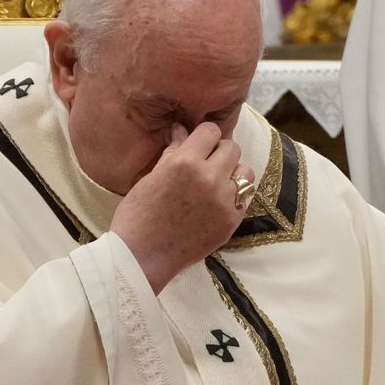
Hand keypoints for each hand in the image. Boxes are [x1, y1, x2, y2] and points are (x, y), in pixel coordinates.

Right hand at [111, 122, 254, 292]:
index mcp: (185, 162)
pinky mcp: (232, 221)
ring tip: (215, 183)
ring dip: (232, 173)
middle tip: (206, 164)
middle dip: (219, 152)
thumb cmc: (138, 215)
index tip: (199, 144)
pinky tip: (216, 203)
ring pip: (245, 171)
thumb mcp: (152, 176)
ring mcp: (224, 201)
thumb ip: (174, 150)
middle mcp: (209, 178)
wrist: (142, 256)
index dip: (204, 136)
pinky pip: (245, 196)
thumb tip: (182, 128)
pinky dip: (234, 196)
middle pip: (232, 148)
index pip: (210, 131)